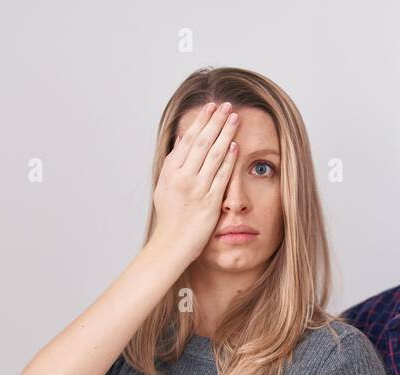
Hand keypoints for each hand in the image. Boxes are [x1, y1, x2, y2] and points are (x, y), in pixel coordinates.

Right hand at [149, 100, 239, 267]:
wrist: (170, 246)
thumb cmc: (169, 218)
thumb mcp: (164, 187)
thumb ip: (173, 163)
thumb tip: (182, 139)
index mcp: (170, 172)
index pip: (187, 139)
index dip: (201, 121)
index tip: (211, 107)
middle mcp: (182, 178)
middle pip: (201, 142)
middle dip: (215, 121)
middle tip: (226, 104)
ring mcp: (196, 190)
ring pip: (212, 155)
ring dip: (225, 134)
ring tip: (234, 118)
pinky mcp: (209, 203)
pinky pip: (220, 176)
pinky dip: (228, 160)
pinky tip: (235, 146)